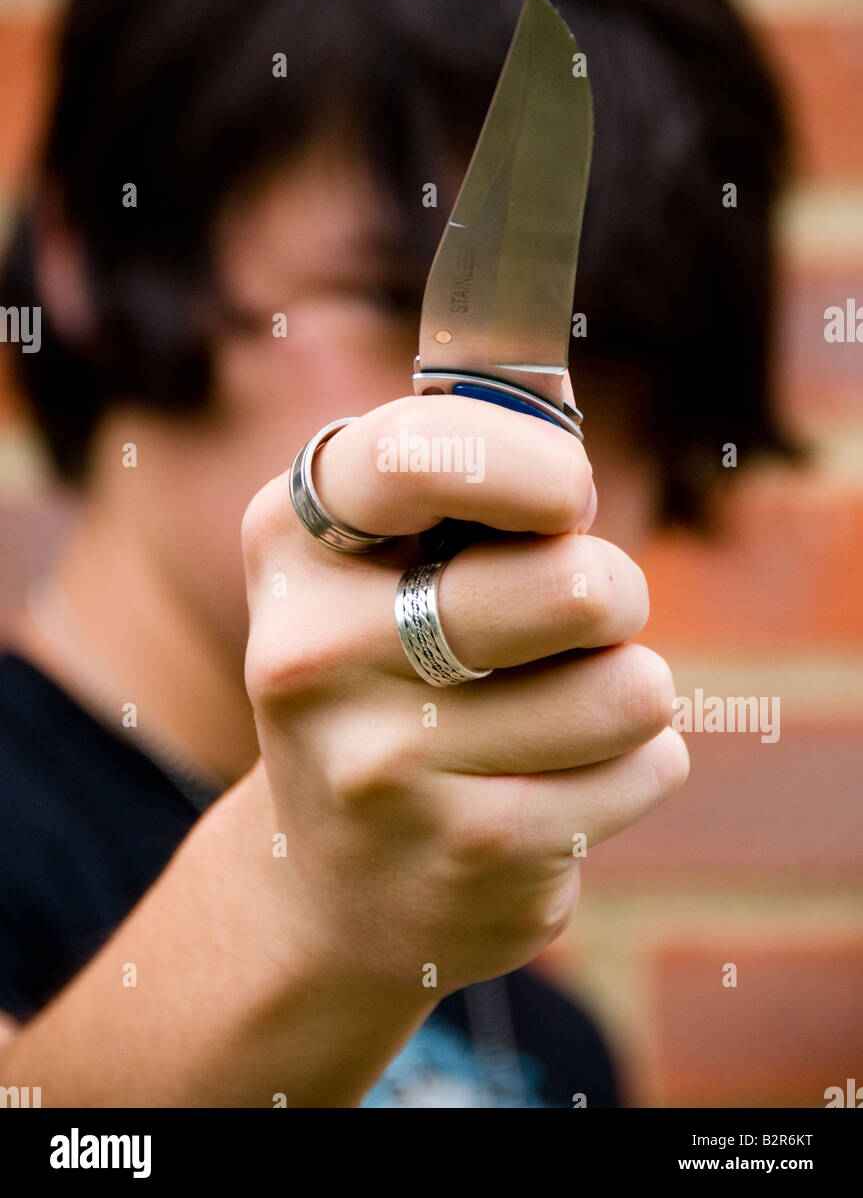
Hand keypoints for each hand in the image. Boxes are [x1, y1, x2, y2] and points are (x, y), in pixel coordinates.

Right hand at [241, 394, 687, 994]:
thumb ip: (453, 485)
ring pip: (630, 687)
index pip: (414, 457)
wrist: (336, 882)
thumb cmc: (390, 676)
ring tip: (559, 711)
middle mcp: (317, 653)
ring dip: (627, 689)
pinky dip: (635, 765)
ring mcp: (388, 766)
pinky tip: (555, 785)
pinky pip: (649, 765)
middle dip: (612, 591)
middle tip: (578, 612)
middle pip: (571, 585)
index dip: (531, 464)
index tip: (570, 497)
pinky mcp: (473, 853)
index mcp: (292, 548)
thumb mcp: (370, 569)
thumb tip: (568, 448)